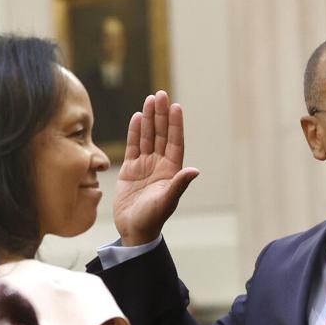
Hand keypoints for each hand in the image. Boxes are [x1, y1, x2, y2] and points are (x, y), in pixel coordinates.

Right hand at [113, 91, 199, 246]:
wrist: (133, 230)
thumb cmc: (152, 219)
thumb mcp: (166, 201)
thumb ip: (178, 184)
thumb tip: (195, 170)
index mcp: (171, 171)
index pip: (174, 142)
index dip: (175, 124)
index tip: (176, 106)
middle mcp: (160, 164)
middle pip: (160, 134)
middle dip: (161, 115)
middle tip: (160, 94)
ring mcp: (145, 165)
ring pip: (147, 137)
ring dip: (148, 119)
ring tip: (149, 99)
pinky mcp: (130, 169)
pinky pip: (133, 146)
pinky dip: (134, 132)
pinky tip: (136, 117)